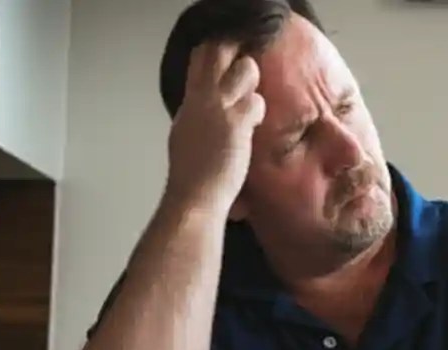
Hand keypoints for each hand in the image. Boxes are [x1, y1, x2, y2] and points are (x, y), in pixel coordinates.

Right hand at [164, 42, 265, 213]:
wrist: (194, 198)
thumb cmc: (193, 178)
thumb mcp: (188, 138)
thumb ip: (201, 118)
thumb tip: (211, 111)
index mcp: (189, 104)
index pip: (200, 59)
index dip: (218, 53)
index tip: (232, 63)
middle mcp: (201, 99)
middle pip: (218, 52)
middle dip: (237, 57)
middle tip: (247, 78)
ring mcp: (218, 108)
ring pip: (245, 69)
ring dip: (253, 83)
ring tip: (251, 105)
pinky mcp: (235, 122)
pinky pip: (257, 101)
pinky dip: (259, 112)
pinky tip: (255, 127)